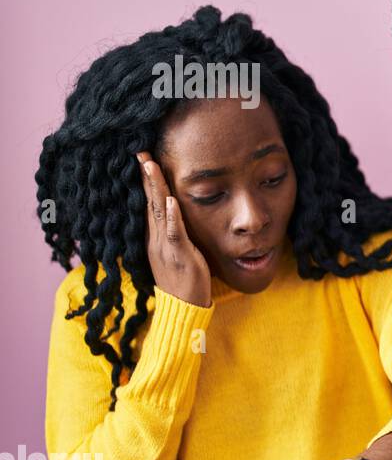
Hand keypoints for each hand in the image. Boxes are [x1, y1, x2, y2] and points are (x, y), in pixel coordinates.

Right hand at [136, 152, 210, 306]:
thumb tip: (172, 213)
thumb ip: (171, 232)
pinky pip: (174, 234)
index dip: (144, 181)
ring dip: (155, 189)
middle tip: (140, 151)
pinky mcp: (180, 256)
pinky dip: (171, 218)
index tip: (141, 158)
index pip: (147, 202)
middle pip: (149, 201)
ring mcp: (165, 247)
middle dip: (145, 176)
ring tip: (150, 166)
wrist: (183, 308)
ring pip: (158, 212)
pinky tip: (171, 202)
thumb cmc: (181, 280)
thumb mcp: (173, 251)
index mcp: (154, 236)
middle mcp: (155, 238)